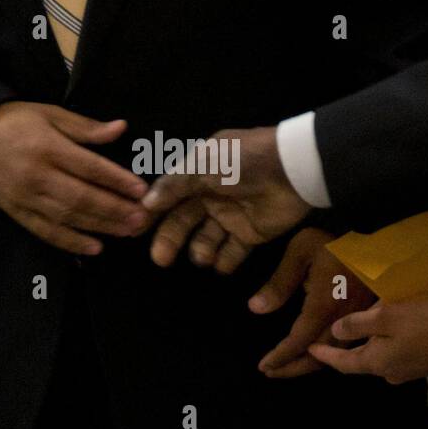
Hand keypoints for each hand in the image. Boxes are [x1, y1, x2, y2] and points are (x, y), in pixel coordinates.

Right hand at [0, 102, 147, 256]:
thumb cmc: (13, 122)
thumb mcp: (48, 114)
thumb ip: (85, 127)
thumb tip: (120, 128)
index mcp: (46, 146)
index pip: (89, 166)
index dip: (117, 179)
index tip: (141, 190)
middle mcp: (36, 174)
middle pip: (82, 196)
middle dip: (115, 209)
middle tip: (142, 218)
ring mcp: (25, 197)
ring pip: (68, 217)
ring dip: (100, 227)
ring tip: (127, 231)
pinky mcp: (16, 212)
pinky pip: (46, 231)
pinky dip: (71, 242)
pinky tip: (94, 247)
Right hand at [143, 126, 311, 266]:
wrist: (291, 170)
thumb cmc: (240, 163)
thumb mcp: (202, 166)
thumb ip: (173, 185)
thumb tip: (145, 203)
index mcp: (196, 172)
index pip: (168, 194)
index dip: (152, 212)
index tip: (136, 229)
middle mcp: (209, 194)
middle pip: (183, 220)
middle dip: (170, 239)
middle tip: (160, 259)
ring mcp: (230, 214)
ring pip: (205, 238)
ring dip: (199, 251)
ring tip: (202, 258)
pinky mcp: (251, 232)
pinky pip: (232, 251)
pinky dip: (224, 261)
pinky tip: (219, 265)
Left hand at [251, 228, 374, 377]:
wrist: (373, 237)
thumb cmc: (331, 242)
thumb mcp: (299, 252)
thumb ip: (278, 283)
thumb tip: (255, 309)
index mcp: (324, 305)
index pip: (299, 341)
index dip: (281, 356)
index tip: (263, 366)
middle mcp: (343, 320)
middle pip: (318, 357)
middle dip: (292, 368)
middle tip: (270, 372)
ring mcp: (359, 322)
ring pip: (334, 356)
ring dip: (309, 366)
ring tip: (286, 368)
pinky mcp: (368, 320)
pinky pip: (347, 347)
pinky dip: (328, 358)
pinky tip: (314, 356)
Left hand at [309, 298, 427, 383]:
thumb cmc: (427, 320)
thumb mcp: (386, 316)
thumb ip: (356, 325)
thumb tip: (335, 332)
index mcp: (379, 363)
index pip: (343, 363)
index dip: (324, 356)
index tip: (306, 350)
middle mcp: (393, 372)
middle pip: (360, 361)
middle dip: (341, 352)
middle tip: (323, 341)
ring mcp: (411, 370)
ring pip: (378, 356)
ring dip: (364, 344)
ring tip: (349, 331)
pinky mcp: (426, 362)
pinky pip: (395, 353)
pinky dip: (383, 342)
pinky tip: (382, 331)